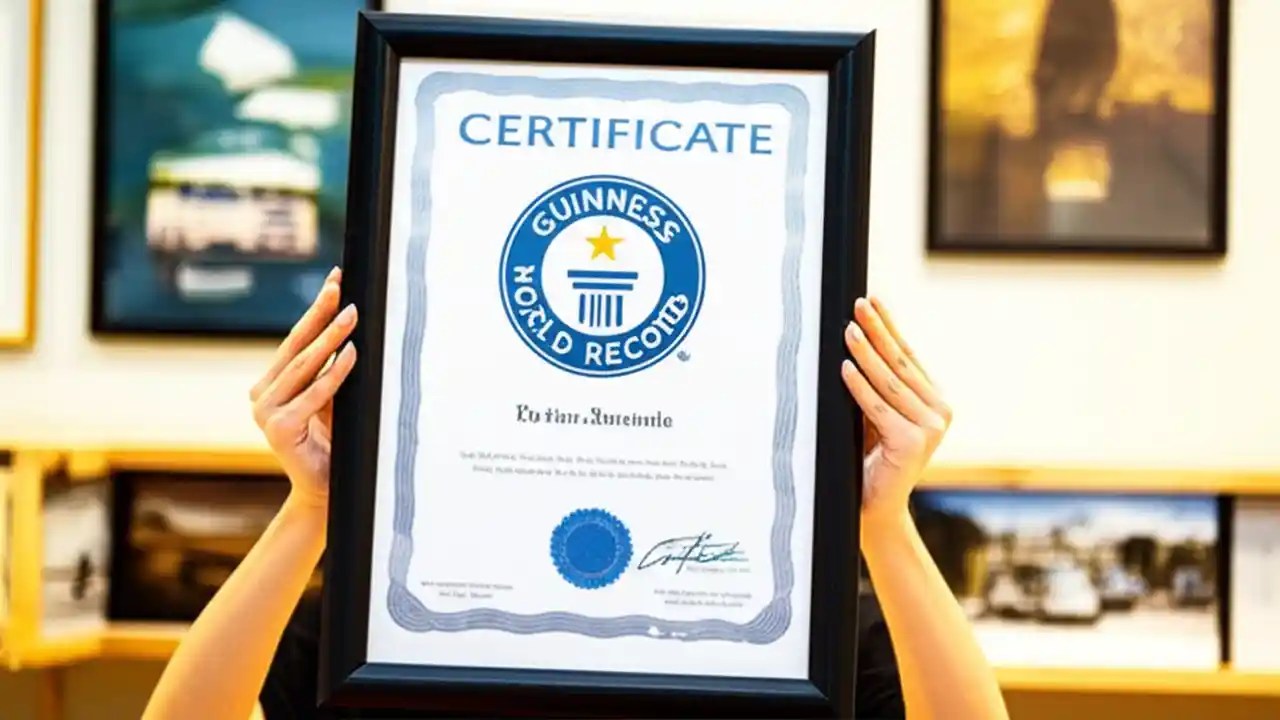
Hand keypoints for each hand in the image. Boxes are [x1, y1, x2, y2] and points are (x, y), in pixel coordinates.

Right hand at [249, 267, 358, 506]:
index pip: (294, 340)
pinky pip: (315, 394)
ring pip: (303, 366)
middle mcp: (262, 396)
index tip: (335, 280)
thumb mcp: (331, 399)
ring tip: (351, 315)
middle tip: (341, 288)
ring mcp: (266, 413)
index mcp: (270, 385)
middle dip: (321, 314)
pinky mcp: (279, 429)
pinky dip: (335, 373)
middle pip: (296, 347)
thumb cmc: (331, 442)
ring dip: (331, 338)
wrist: (325, 488)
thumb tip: (351, 325)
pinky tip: (352, 354)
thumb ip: (330, 369)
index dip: (315, 310)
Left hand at [840, 297, 951, 523]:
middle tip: (858, 305)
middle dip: (877, 331)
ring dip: (866, 353)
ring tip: (848, 331)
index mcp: (934, 399)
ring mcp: (930, 428)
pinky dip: (860, 387)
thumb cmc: (868, 457)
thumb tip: (854, 335)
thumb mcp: (874, 413)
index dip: (889, 326)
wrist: (874, 507)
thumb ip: (874, 382)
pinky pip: (878, 408)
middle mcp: (939, 411)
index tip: (872, 299)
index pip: (908, 355)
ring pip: (889, 382)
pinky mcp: (913, 443)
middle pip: (901, 363)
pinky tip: (845, 368)